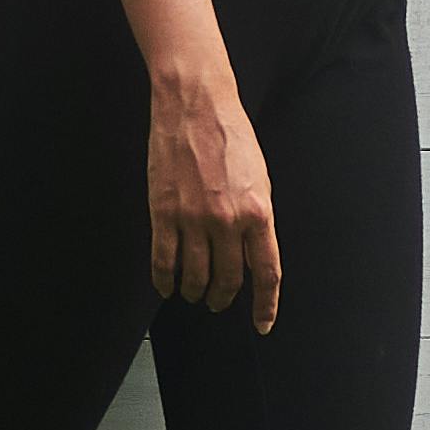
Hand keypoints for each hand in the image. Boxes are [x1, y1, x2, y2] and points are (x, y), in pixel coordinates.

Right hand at [145, 70, 281, 329]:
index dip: (265, 305)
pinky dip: (164, 280)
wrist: (195, 105)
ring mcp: (193, 219)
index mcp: (258, 212)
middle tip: (219, 302)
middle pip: (228, 280)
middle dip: (224, 298)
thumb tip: (252, 254)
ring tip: (194, 293)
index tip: (262, 324)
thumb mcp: (261, 179)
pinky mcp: (163, 212)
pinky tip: (166, 287)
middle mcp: (227, 221)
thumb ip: (258, 219)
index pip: (266, 273)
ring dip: (195, 291)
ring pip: (194, 276)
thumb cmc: (232, 137)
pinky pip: (163, 260)